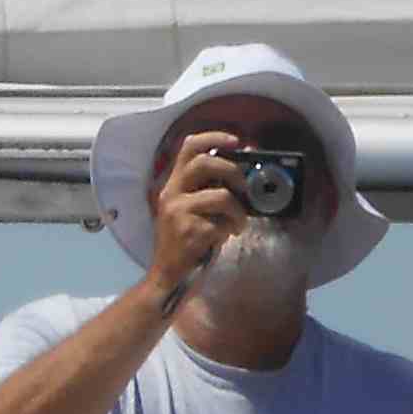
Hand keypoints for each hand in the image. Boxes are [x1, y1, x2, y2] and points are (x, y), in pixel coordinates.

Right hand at [146, 127, 256, 296]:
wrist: (167, 275)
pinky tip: (227, 237)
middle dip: (233, 171)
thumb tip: (240, 174)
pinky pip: (223, 222)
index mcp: (172, 185)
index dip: (214, 137)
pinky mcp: (190, 232)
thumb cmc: (184, 242)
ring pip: (221, 195)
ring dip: (239, 210)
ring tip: (239, 222)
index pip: (188, 148)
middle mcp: (172, 194)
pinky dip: (231, 229)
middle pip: (205, 163)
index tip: (236, 141)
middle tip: (244, 187)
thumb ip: (206, 190)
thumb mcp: (188, 210)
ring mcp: (178, 212)